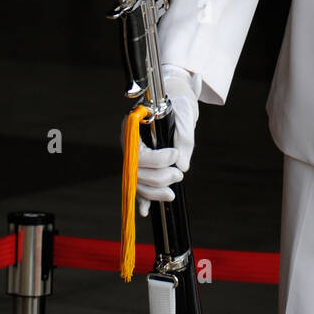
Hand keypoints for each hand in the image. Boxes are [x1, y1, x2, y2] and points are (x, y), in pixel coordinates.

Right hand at [129, 68, 200, 216]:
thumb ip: (184, 136)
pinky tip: (146, 211)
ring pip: (137, 182)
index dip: (156, 159)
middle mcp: (129, 143)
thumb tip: (182, 165)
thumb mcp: (184, 113)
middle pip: (136, 171)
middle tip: (179, 175)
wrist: (176, 103)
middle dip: (158, 178)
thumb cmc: (178, 104)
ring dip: (155, 192)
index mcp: (132, 126)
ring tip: (173, 192)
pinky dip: (143, 199)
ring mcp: (134, 156)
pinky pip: (139, 185)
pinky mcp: (143, 166)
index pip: (137, 152)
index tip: (175, 155)